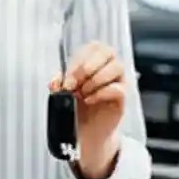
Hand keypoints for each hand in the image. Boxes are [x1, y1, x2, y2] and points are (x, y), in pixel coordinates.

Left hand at [53, 40, 125, 178]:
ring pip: (116, 67)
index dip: (79, 59)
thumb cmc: (76, 107)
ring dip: (95, 80)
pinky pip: (118, 88)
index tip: (67, 78)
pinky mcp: (122, 98)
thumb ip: (58, 83)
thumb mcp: (62, 92)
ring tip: (82, 94)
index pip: (93, 47)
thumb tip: (56, 81)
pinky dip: (101, 93)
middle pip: (107, 51)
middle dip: (87, 67)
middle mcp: (108, 67)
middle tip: (74, 84)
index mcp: (94, 60)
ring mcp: (118, 81)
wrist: (84, 132)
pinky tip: (89, 101)